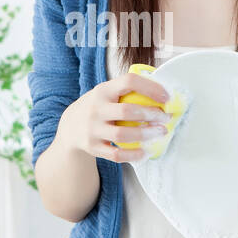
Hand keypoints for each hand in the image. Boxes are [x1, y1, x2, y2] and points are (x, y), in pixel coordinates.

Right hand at [57, 72, 172, 163]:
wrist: (70, 127)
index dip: (150, 88)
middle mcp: (96, 109)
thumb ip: (126, 89)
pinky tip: (145, 152)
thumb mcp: (106, 92)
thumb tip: (161, 89)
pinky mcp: (93, 147)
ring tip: (160, 132)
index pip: (128, 82)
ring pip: (122, 135)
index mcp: (103, 91)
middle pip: (127, 111)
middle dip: (151, 114)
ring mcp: (93, 130)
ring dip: (146, 135)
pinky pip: (116, 155)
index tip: (166, 97)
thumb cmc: (98, 107)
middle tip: (166, 118)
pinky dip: (133, 155)